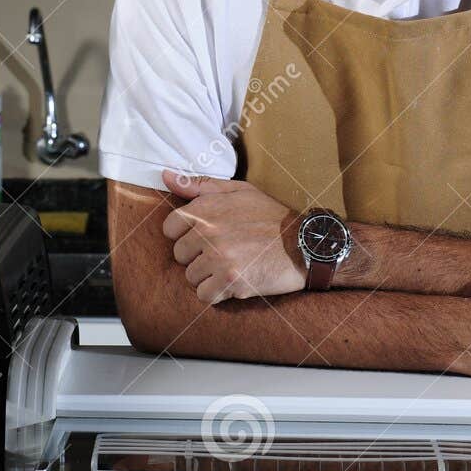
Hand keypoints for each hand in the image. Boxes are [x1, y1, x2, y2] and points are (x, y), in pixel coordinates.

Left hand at [160, 170, 305, 303]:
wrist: (306, 244)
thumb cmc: (271, 217)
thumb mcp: (238, 191)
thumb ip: (199, 185)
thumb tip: (165, 175)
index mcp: (207, 208)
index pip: (170, 228)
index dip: (186, 235)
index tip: (205, 238)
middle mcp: (209, 231)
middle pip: (180, 255)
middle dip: (198, 257)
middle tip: (224, 254)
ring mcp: (219, 256)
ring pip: (191, 277)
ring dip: (208, 277)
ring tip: (233, 267)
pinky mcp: (231, 280)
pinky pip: (205, 295)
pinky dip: (218, 294)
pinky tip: (235, 282)